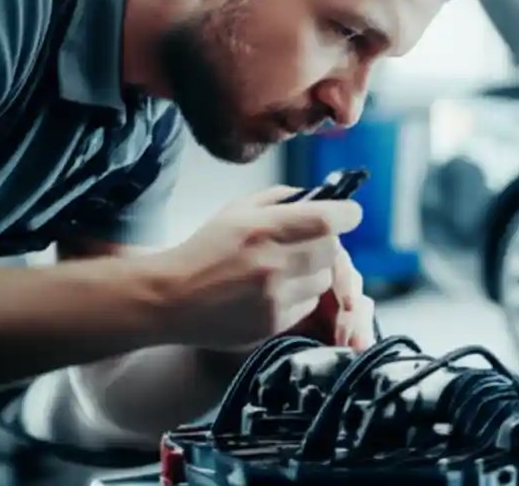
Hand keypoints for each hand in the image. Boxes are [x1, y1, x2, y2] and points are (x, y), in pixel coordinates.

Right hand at [146, 186, 362, 349]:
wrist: (171, 298)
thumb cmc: (206, 249)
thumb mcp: (238, 209)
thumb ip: (281, 198)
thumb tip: (322, 195)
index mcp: (265, 228)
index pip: (330, 220)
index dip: (347, 213)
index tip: (347, 213)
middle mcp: (274, 263)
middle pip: (333, 249)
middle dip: (326, 242)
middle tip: (309, 241)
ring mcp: (276, 297)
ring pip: (324, 279)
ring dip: (315, 270)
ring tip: (288, 268)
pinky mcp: (274, 323)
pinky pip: (309, 304)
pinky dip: (301, 295)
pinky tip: (276, 290)